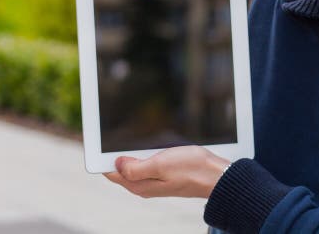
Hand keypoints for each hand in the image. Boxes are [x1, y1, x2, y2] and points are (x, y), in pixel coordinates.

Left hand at [104, 145, 229, 198]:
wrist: (216, 176)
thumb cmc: (192, 169)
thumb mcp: (160, 165)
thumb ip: (136, 167)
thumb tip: (117, 164)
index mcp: (140, 184)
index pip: (112, 173)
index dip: (105, 158)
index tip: (102, 142)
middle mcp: (145, 185)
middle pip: (122, 169)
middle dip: (118, 154)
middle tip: (118, 133)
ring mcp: (155, 180)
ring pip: (135, 165)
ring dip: (132, 153)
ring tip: (133, 136)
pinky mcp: (165, 175)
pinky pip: (147, 164)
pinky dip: (145, 154)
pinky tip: (151, 145)